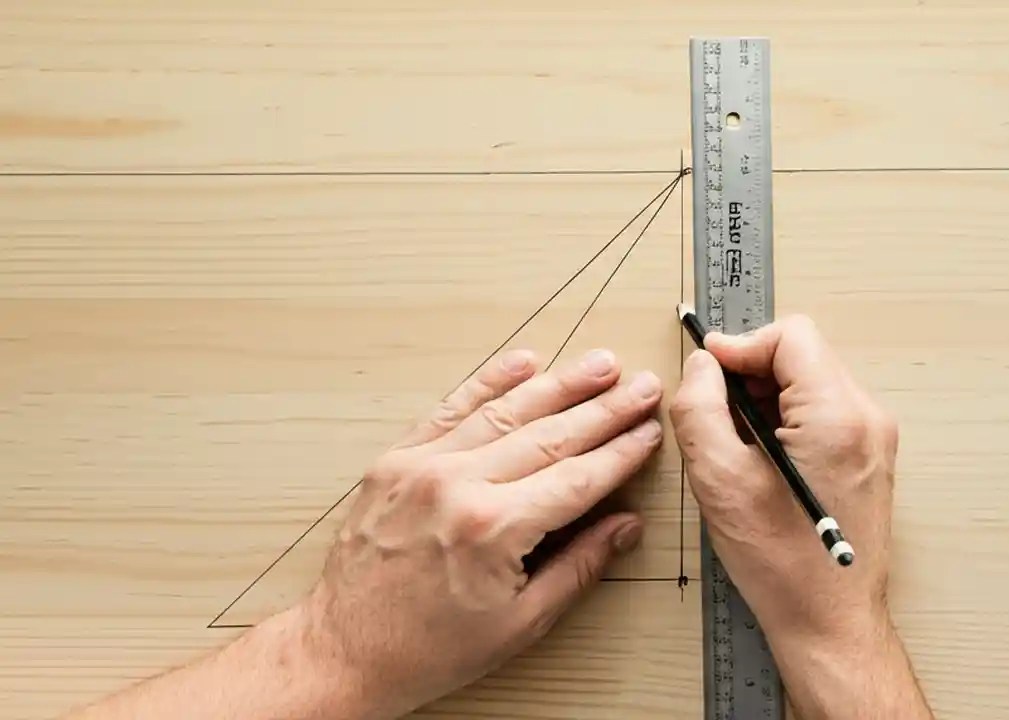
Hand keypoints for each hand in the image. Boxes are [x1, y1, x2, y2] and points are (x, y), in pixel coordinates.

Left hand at [300, 348, 662, 718]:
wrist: (344, 650)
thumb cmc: (428, 648)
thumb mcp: (520, 623)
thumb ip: (578, 567)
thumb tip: (625, 527)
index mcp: (492, 530)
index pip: (577, 478)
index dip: (621, 453)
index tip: (650, 432)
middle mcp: (457, 486)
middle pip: (551, 436)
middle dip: (605, 409)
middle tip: (643, 387)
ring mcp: (422, 467)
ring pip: (506, 412)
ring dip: (560, 384)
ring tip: (600, 364)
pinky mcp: (396, 461)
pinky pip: (451, 409)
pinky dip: (489, 382)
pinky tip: (523, 362)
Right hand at [670, 315, 898, 648]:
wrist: (830, 623)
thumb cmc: (783, 565)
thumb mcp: (718, 480)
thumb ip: (700, 408)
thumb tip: (702, 366)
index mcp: (837, 415)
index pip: (791, 336)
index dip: (740, 345)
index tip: (708, 370)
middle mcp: (866, 418)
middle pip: (802, 355)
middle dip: (752, 373)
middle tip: (717, 413)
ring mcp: (874, 439)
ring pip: (810, 383)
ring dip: (766, 399)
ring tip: (737, 444)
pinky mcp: (870, 458)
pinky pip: (822, 413)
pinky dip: (786, 421)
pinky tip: (761, 461)